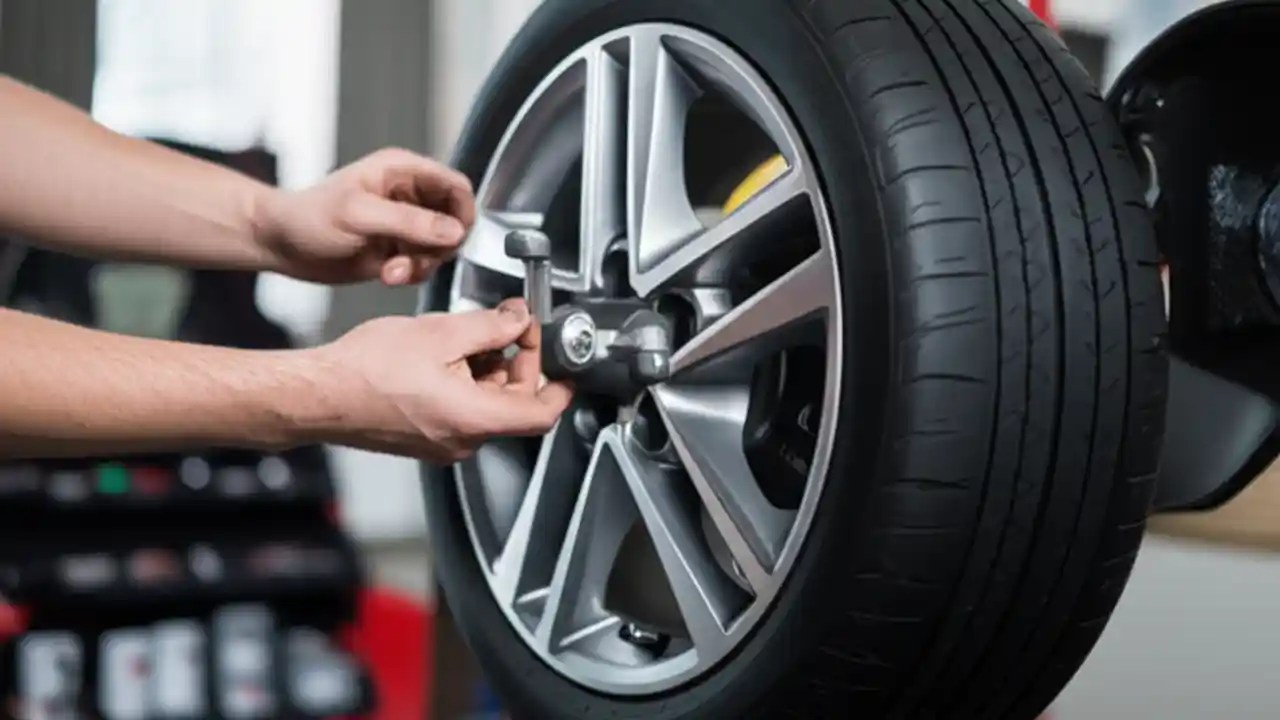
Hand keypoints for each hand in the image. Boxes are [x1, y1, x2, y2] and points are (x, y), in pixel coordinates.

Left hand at [255, 148, 475, 285]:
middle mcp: (409, 195)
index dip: (462, 213)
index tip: (451, 239)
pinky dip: (412, 274)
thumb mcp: (360, 215)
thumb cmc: (308, 217)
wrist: (282, 245)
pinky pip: (424, 264)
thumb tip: (453, 231)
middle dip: (439, 246)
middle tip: (416, 258)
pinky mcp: (397, 249)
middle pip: (455, 220)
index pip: (456, 186)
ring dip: (423, 264)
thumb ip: (409, 221)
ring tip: (392, 270)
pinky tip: (387, 274)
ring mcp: (405, 224)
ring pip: (441, 247)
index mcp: (403, 171)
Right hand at [306, 299, 572, 462]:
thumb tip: (517, 320)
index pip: (541, 414)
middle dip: (516, 363)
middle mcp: (462, 441)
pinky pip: (460, 411)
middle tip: (507, 328)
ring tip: (465, 336)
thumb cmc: (365, 371)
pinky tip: (443, 355)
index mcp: (474, 418)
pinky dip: (464, 383)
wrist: (317, 395)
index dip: (560, 387)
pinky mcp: (424, 438)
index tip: (563, 364)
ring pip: (486, 406)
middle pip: (514, 405)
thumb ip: (490, 327)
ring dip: (487, 370)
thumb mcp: (440, 334)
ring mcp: (442, 444)